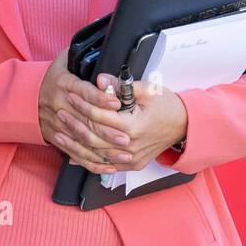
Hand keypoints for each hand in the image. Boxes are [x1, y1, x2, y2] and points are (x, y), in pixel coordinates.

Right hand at [38, 51, 130, 175]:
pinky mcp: (56, 137)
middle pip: (84, 120)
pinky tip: (107, 165)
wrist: (24, 97)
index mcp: (63, 84)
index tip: (115, 103)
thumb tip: (106, 42)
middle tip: (126, 136)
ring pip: (81, 139)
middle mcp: (59, 105)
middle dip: (106, 130)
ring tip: (122, 153)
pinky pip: (75, 152)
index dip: (99, 97)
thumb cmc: (52, 77)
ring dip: (102, 149)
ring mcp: (57, 123)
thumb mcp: (64, 60)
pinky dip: (91, 161)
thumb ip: (82, 53)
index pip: (82, 91)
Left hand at [58, 72, 187, 172]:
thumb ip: (122, 86)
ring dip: (76, 145)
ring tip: (60, 134)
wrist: (186, 125)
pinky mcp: (132, 164)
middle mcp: (130, 146)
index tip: (70, 95)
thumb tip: (99, 80)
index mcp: (133, 126)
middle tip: (59, 114)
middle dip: (74, 125)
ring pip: (97, 155)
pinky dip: (89, 161)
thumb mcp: (148, 90)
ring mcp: (131, 158)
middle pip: (94, 138)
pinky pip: (106, 166)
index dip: (83, 104)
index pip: (99, 116)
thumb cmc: (167, 105)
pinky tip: (73, 155)